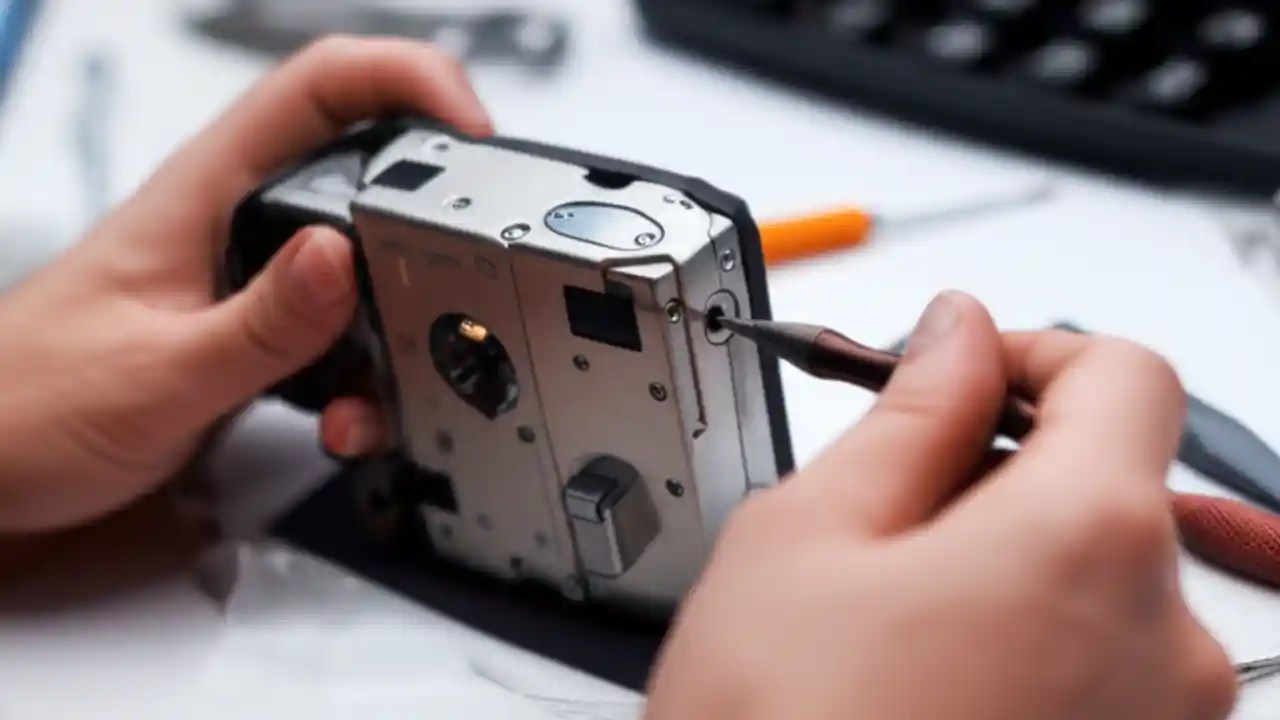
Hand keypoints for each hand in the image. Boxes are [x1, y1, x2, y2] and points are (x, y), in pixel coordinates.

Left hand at [0, 37, 489, 531]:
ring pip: (368, 258)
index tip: (472, 134)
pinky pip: (346, 331)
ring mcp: (255, 280)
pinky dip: (373, 372)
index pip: (321, 86)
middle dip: (436, 206)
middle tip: (477, 252)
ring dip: (409, 309)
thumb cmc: (29, 405)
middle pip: (368, 167)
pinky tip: (353, 414)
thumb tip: (341, 256)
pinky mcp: (262, 334)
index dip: (409, 81)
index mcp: (205, 194)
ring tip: (415, 359)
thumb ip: (258, 326)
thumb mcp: (155, 373)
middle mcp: (239, 224)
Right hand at [644, 292, 1237, 719]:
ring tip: (882, 626)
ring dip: (1004, 569)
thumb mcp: (808, 535)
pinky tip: (920, 687)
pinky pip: (1099, 672)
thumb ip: (909, 410)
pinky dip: (1026, 648)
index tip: (965, 375)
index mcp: (1086, 542)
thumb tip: (957, 333)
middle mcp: (1161, 642)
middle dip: (1001, 474)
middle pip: (1111, 486)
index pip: (1124, 375)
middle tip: (880, 517)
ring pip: (1097, 586)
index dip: (1036, 353)